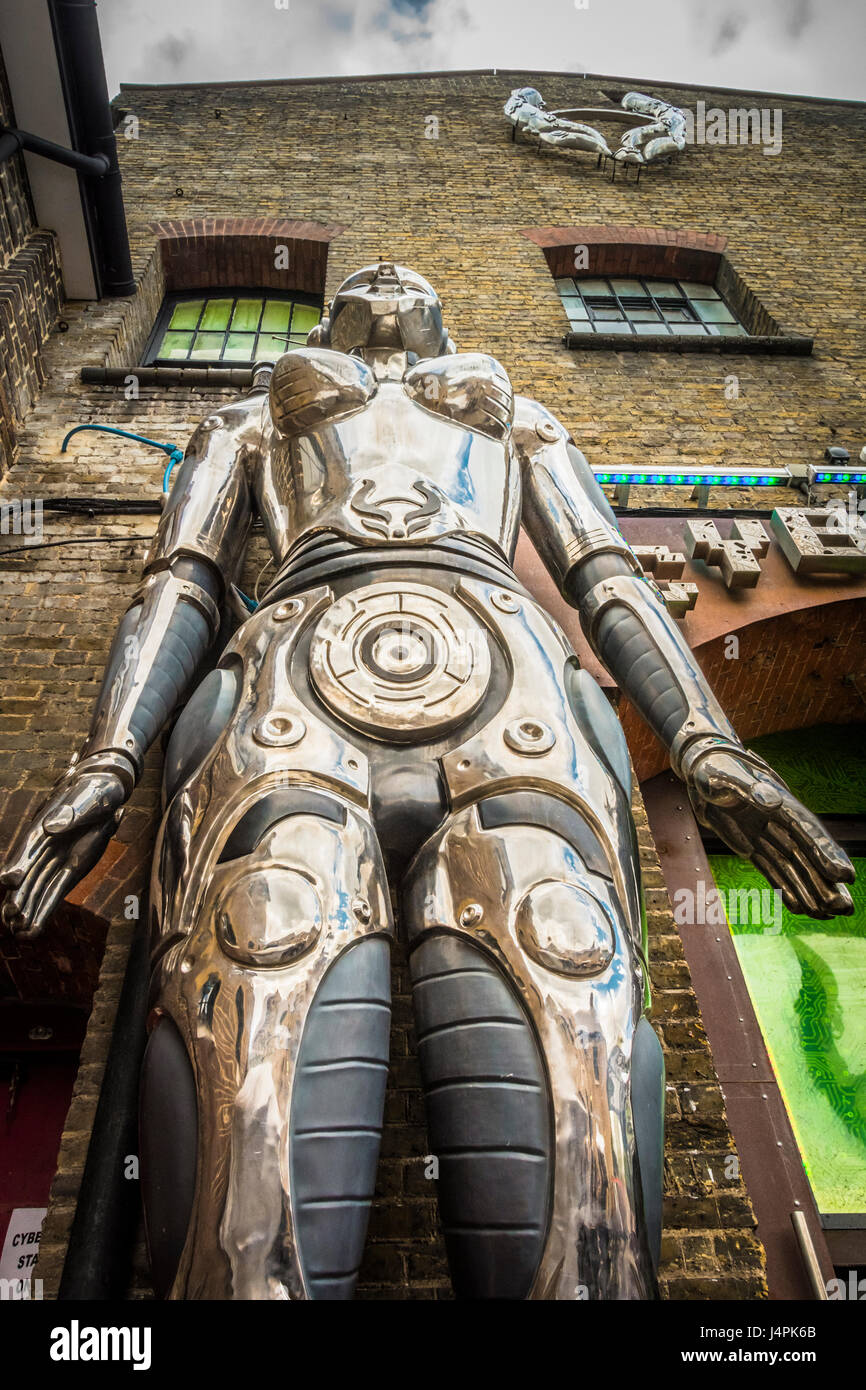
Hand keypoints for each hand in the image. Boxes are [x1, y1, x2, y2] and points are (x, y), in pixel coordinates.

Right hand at [0, 755, 128, 938]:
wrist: (108, 791)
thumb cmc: (98, 791)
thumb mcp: (90, 798)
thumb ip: (72, 813)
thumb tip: (52, 827)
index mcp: (47, 825)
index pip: (29, 845)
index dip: (19, 862)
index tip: (10, 879)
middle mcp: (46, 846)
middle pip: (29, 873)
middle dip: (20, 895)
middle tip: (11, 916)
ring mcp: (56, 860)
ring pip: (38, 888)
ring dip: (29, 910)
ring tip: (19, 933)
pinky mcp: (69, 870)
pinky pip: (54, 893)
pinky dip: (44, 910)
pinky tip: (34, 929)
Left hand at [684, 744, 854, 919]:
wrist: (698, 772)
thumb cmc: (712, 769)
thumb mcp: (725, 775)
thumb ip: (748, 788)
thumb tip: (773, 802)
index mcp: (779, 802)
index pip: (807, 830)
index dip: (826, 853)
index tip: (845, 875)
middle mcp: (779, 821)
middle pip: (807, 855)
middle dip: (825, 882)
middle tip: (846, 908)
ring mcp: (766, 834)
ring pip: (792, 867)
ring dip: (810, 891)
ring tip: (828, 916)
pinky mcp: (751, 844)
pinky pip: (771, 870)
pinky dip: (784, 888)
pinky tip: (800, 908)